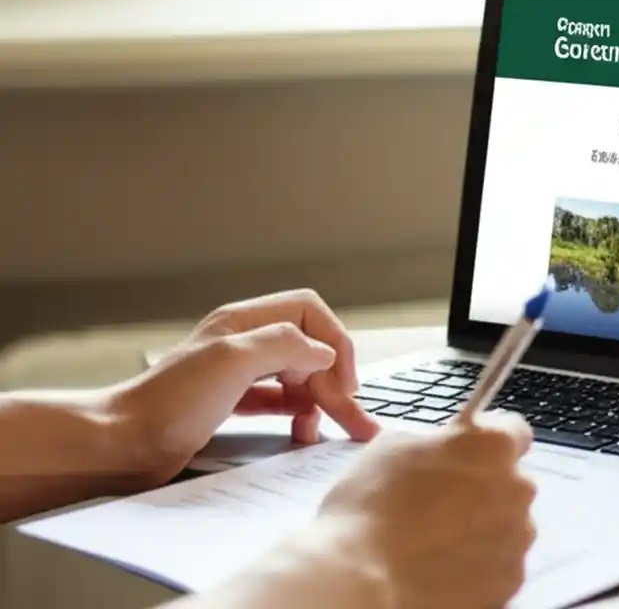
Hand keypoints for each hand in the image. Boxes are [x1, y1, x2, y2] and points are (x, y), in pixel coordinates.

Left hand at [108, 289, 380, 484]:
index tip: (343, 383)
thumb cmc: (168, 403)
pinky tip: (303, 431)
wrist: (119, 444)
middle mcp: (242, 343)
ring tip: (328, 431)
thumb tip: (325, 353)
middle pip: (309, 349)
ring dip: (320, 401)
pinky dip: (298, 414)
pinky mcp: (229, 404)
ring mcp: (236, 374)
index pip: (310, 312)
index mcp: (243, 322)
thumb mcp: (232, 361)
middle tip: (360, 423)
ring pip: (298, 377)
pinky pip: (279, 401)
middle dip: (337, 383)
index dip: (335, 343)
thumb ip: (285, 345)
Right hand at [279, 412, 537, 607]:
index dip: (487, 442)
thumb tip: (444, 449)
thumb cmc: (371, 507)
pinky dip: (480, 563)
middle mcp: (518, 489)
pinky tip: (443, 565)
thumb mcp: (394, 445)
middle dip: (484, 487)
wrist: (361, 579)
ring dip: (483, 526)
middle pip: (511, 482)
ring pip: (508, 524)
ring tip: (438, 540)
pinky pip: (501, 562)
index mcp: (493, 446)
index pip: (514, 431)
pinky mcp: (511, 579)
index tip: (468, 452)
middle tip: (442, 502)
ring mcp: (518, 538)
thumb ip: (436, 441)